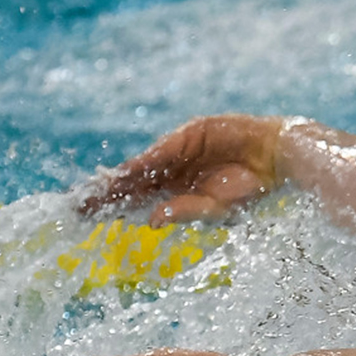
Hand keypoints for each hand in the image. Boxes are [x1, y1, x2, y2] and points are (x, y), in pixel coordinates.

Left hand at [80, 115, 282, 225]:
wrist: (279, 157)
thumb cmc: (253, 188)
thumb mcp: (218, 208)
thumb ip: (185, 212)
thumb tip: (151, 221)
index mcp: (177, 191)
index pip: (137, 200)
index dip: (112, 207)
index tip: (87, 218)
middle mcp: (172, 171)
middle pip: (131, 183)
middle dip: (105, 194)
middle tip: (76, 206)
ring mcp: (179, 151)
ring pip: (141, 167)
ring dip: (117, 180)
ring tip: (91, 193)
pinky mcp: (190, 133)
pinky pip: (161, 152)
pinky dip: (143, 164)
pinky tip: (123, 175)